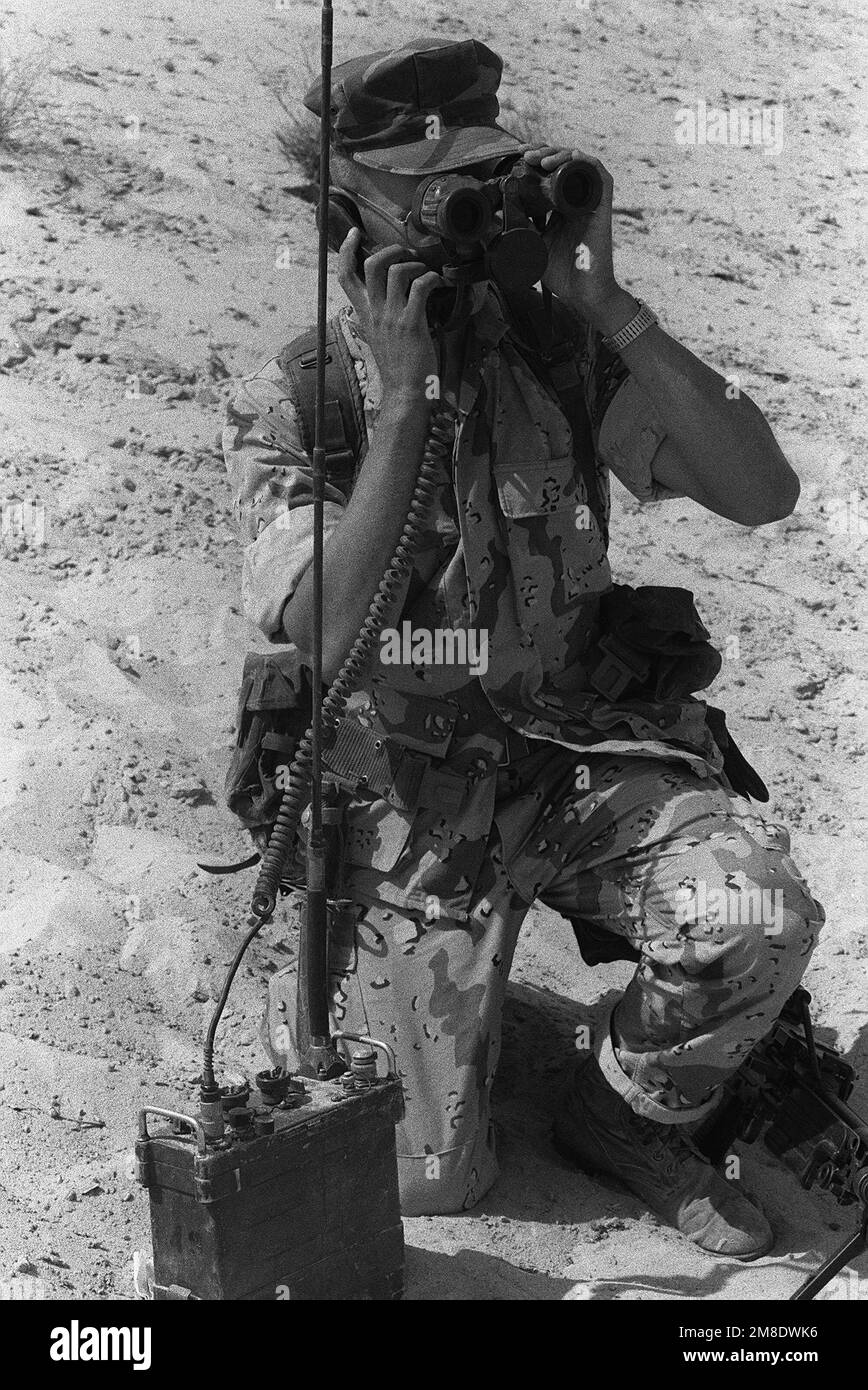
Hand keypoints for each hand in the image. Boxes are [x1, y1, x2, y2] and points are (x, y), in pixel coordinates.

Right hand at [337, 230, 444, 407]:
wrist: (405, 393)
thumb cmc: (397, 368)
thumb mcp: (377, 340)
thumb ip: (373, 320)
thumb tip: (372, 309)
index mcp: (364, 314)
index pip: (345, 276)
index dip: (346, 250)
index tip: (354, 234)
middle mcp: (375, 313)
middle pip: (370, 265)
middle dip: (389, 250)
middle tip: (405, 253)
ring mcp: (392, 317)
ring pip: (395, 271)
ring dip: (414, 264)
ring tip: (424, 272)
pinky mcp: (411, 324)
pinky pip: (419, 287)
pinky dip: (431, 279)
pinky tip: (438, 283)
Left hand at [517, 144, 621, 324]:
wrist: (582, 292)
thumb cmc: (561, 273)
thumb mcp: (533, 244)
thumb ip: (519, 227)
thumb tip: (496, 211)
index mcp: (561, 205)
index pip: (550, 171)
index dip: (537, 158)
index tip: (518, 156)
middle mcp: (576, 198)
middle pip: (563, 161)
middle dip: (543, 151)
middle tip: (525, 154)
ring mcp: (589, 199)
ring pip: (579, 161)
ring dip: (559, 153)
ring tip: (541, 160)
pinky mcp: (602, 204)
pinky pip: (598, 171)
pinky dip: (584, 160)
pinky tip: (569, 158)